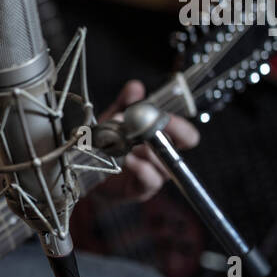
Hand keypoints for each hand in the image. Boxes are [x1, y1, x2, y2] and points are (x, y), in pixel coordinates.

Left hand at [94, 80, 199, 204]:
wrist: (90, 176)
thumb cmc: (108, 147)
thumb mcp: (113, 121)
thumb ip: (124, 104)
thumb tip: (135, 87)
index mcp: (161, 140)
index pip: (185, 135)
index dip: (180, 126)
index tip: (163, 115)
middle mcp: (161, 158)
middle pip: (177, 149)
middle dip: (163, 135)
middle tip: (145, 125)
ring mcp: (154, 175)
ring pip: (162, 163)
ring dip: (145, 150)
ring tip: (125, 141)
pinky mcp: (142, 189)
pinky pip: (150, 179)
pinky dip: (140, 167)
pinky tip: (127, 159)